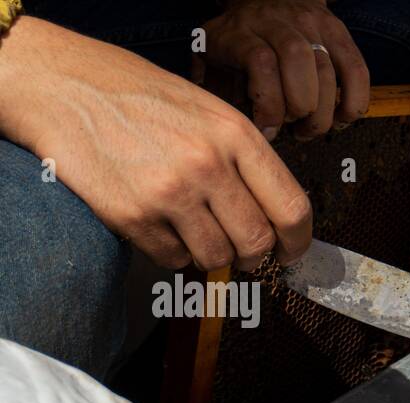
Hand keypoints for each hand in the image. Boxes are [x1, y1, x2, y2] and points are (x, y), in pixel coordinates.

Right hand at [0, 16, 311, 269]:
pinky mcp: (134, 216)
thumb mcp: (208, 111)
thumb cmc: (141, 98)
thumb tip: (280, 218)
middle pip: (257, 243)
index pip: (292, 209)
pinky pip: (174, 260)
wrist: (64, 88)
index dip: (297, 242)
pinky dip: (173, 252)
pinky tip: (159, 221)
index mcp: (237, 135)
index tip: (289, 252)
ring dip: (210, 254)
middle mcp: (208, 165)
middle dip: (253, 256)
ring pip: (216, 258)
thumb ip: (246, 160)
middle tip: (242, 251)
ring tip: (192, 226)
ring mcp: (170, 193)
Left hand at [196, 0, 369, 141]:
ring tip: (311, 128)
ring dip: (324, 112)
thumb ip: (218, 91)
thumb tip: (243, 131)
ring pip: (327, 70)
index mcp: (240, 30)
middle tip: (293, 127)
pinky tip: (341, 118)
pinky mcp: (337, 31)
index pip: (261, 62)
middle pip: (298, 61)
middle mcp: (275, 21)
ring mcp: (310, 24)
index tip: (267, 129)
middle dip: (299, 106)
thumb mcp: (211, 58)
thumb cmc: (237, 41)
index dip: (269, 104)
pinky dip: (354, 102)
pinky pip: (357, 70)